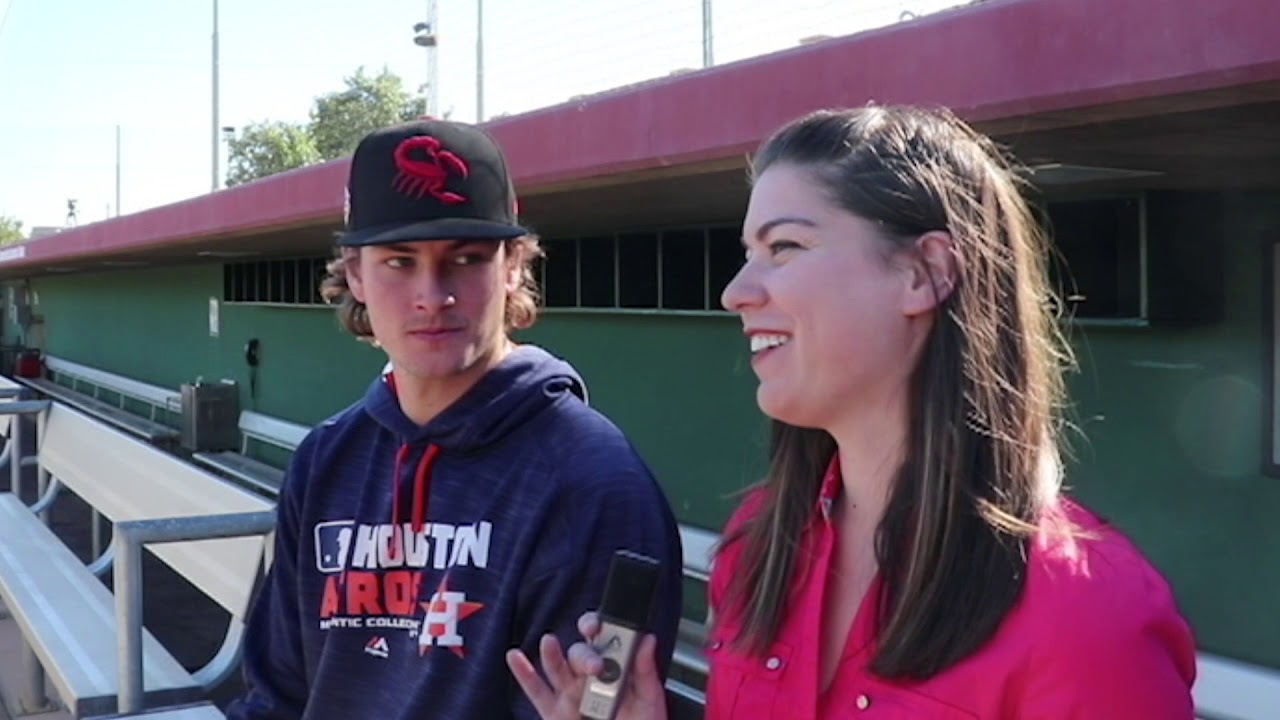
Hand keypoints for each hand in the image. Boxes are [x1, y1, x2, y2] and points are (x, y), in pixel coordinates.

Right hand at [506, 612, 668, 719]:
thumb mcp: (648, 698)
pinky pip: (536, 691)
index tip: (598, 627)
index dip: (596, 627)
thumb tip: (647, 639)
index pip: (600, 638)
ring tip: (549, 643)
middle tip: (595, 666)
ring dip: (551, 653)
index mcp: (613, 669)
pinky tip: (515, 657)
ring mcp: (570, 694)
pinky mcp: (555, 712)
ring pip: (556, 667)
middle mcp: (588, 678)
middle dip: (584, 655)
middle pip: (578, 653)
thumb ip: (644, 670)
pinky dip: (523, 673)